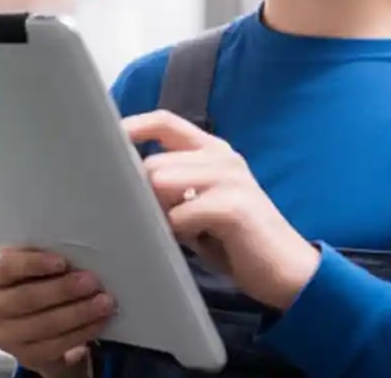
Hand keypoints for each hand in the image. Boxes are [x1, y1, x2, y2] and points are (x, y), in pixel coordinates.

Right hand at [0, 247, 114, 376]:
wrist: (34, 321)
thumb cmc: (36, 282)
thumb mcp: (34, 264)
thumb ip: (46, 256)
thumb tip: (77, 252)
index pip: (7, 267)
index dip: (34, 264)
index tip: (62, 261)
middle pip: (28, 298)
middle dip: (64, 290)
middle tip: (92, 281)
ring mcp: (7, 336)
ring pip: (45, 325)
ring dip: (79, 313)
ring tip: (104, 302)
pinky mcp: (26, 356)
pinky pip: (56, 345)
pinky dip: (81, 332)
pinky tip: (98, 321)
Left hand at [125, 110, 321, 310]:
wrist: (287, 269)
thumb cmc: (235, 238)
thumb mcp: (200, 203)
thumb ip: (172, 185)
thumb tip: (124, 182)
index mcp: (212, 149)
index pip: (164, 121)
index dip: (131, 127)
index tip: (103, 142)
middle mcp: (221, 156)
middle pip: (152, 163)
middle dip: (144, 196)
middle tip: (159, 222)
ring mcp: (230, 178)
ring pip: (161, 183)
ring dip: (161, 215)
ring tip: (183, 232)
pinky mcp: (233, 205)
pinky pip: (180, 216)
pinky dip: (180, 234)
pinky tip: (200, 243)